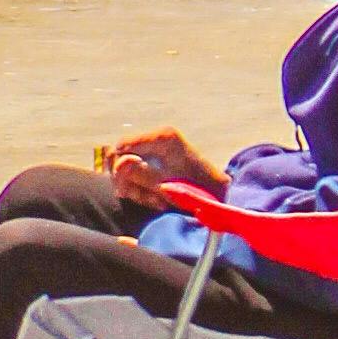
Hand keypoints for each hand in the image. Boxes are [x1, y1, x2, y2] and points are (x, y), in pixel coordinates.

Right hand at [100, 126, 224, 209]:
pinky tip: (158, 200)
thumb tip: (118, 165)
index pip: (123, 145)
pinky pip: (140, 175)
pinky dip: (144, 190)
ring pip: (129, 169)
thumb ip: (140, 174)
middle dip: (128, 181)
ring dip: (137, 188)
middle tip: (139, 198)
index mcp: (162, 137)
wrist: (219, 197)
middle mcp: (158, 139)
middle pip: (122, 157)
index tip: (125, 188)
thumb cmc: (195, 189)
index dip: (119, 167)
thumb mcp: (166, 183)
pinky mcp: (159, 162)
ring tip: (156, 201)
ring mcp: (158, 150)